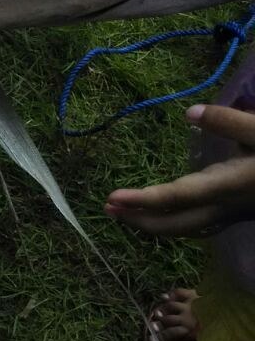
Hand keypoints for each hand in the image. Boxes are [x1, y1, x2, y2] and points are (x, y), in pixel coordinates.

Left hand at [103, 104, 254, 236]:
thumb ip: (228, 122)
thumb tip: (190, 112)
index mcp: (227, 185)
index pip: (178, 197)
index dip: (143, 199)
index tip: (113, 197)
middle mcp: (224, 207)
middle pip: (175, 224)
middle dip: (138, 221)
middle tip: (106, 208)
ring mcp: (230, 214)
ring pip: (186, 228)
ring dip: (153, 223)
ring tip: (124, 212)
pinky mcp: (234, 213)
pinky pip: (196, 224)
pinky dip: (172, 222)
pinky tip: (159, 213)